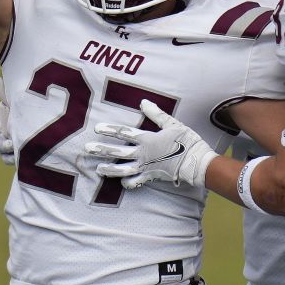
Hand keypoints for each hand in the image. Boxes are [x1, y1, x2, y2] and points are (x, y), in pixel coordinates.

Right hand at [0, 76, 14, 165]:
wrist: (31, 138)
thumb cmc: (19, 117)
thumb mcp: (15, 104)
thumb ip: (5, 93)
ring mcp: (2, 145)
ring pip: (0, 146)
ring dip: (4, 145)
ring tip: (11, 144)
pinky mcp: (10, 157)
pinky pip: (9, 159)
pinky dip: (12, 158)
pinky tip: (17, 156)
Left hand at [85, 101, 214, 190]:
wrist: (196, 162)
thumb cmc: (186, 141)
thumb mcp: (172, 123)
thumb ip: (156, 114)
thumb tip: (143, 102)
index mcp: (147, 139)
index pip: (124, 133)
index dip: (109, 130)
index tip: (96, 128)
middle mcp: (143, 154)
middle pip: (117, 152)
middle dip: (101, 150)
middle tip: (87, 149)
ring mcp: (146, 167)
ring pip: (123, 169)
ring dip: (109, 170)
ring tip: (98, 169)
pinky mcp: (151, 176)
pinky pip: (136, 182)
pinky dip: (128, 183)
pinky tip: (121, 182)